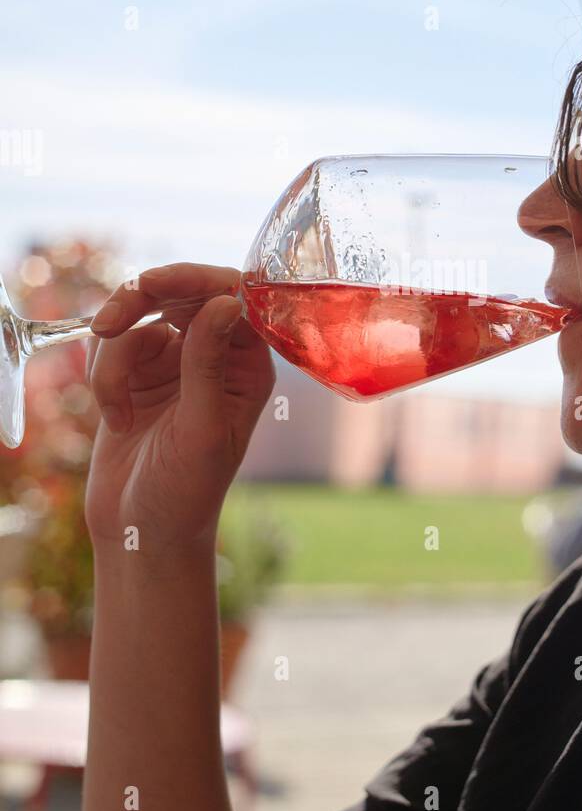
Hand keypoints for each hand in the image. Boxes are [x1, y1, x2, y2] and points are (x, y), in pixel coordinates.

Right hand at [84, 264, 275, 553]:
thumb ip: (209, 363)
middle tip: (109, 324)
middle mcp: (216, 355)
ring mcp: (175, 362)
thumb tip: (227, 300)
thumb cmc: (186, 491)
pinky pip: (113, 347)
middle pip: (181, 292)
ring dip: (115, 360)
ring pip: (138, 320)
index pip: (233, 296)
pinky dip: (103, 379)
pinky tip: (114, 419)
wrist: (142, 530)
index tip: (153, 283)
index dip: (195, 280)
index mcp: (249, 365)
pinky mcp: (138, 374)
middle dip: (139, 303)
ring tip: (114, 409)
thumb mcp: (202, 428)